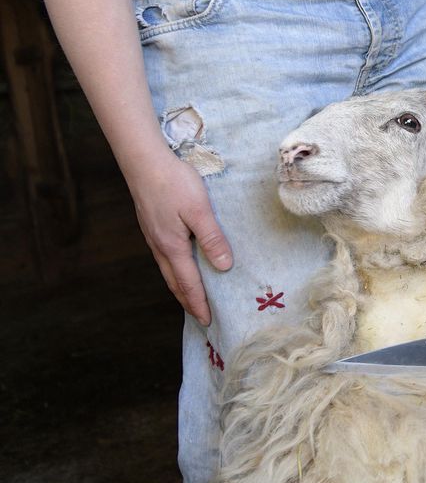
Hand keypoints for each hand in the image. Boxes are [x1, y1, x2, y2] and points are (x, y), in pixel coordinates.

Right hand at [125, 146, 232, 325]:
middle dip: (188, 301)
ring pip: (168, 270)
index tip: (208, 321)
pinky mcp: (152, 226)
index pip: (188, 284)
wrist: (144, 162)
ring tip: (193, 297)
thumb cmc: (174, 183)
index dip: (199, 303)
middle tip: (201, 317)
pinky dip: (175, 270)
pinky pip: (165, 257)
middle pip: (174, 282)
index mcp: (172, 247)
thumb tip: (223, 267)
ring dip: (181, 287)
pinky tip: (182, 265)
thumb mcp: (199, 210)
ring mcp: (154, 237)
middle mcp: (160, 247)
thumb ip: (212, 239)